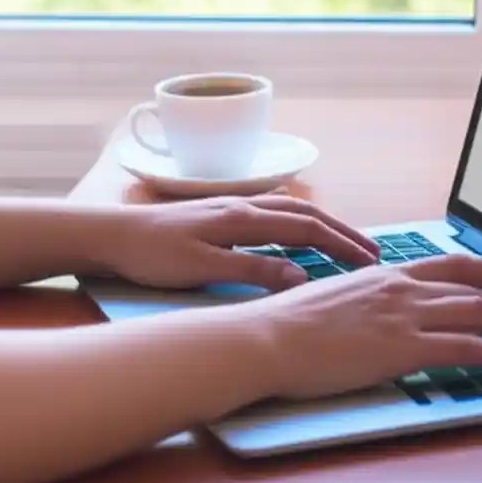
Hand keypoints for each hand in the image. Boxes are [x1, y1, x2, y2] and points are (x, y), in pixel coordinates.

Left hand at [100, 196, 380, 290]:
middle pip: (308, 213)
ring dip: (324, 224)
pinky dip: (299, 221)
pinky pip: (274, 212)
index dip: (342, 244)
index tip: (370, 263)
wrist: (108, 234)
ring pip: (292, 209)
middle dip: (343, 231)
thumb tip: (303, 277)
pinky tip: (299, 233)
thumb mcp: (202, 269)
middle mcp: (244, 205)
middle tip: (373, 253)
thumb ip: (253, 271)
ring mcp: (233, 206)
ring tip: (345, 243)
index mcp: (244, 218)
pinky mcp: (221, 212)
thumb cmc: (151, 256)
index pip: (308, 228)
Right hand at [231, 254, 481, 399]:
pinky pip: (469, 348)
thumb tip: (376, 311)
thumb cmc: (287, 325)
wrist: (267, 337)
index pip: (449, 265)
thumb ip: (365, 300)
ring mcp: (406, 315)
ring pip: (479, 315)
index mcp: (385, 274)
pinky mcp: (405, 347)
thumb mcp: (335, 298)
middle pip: (473, 288)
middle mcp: (403, 287)